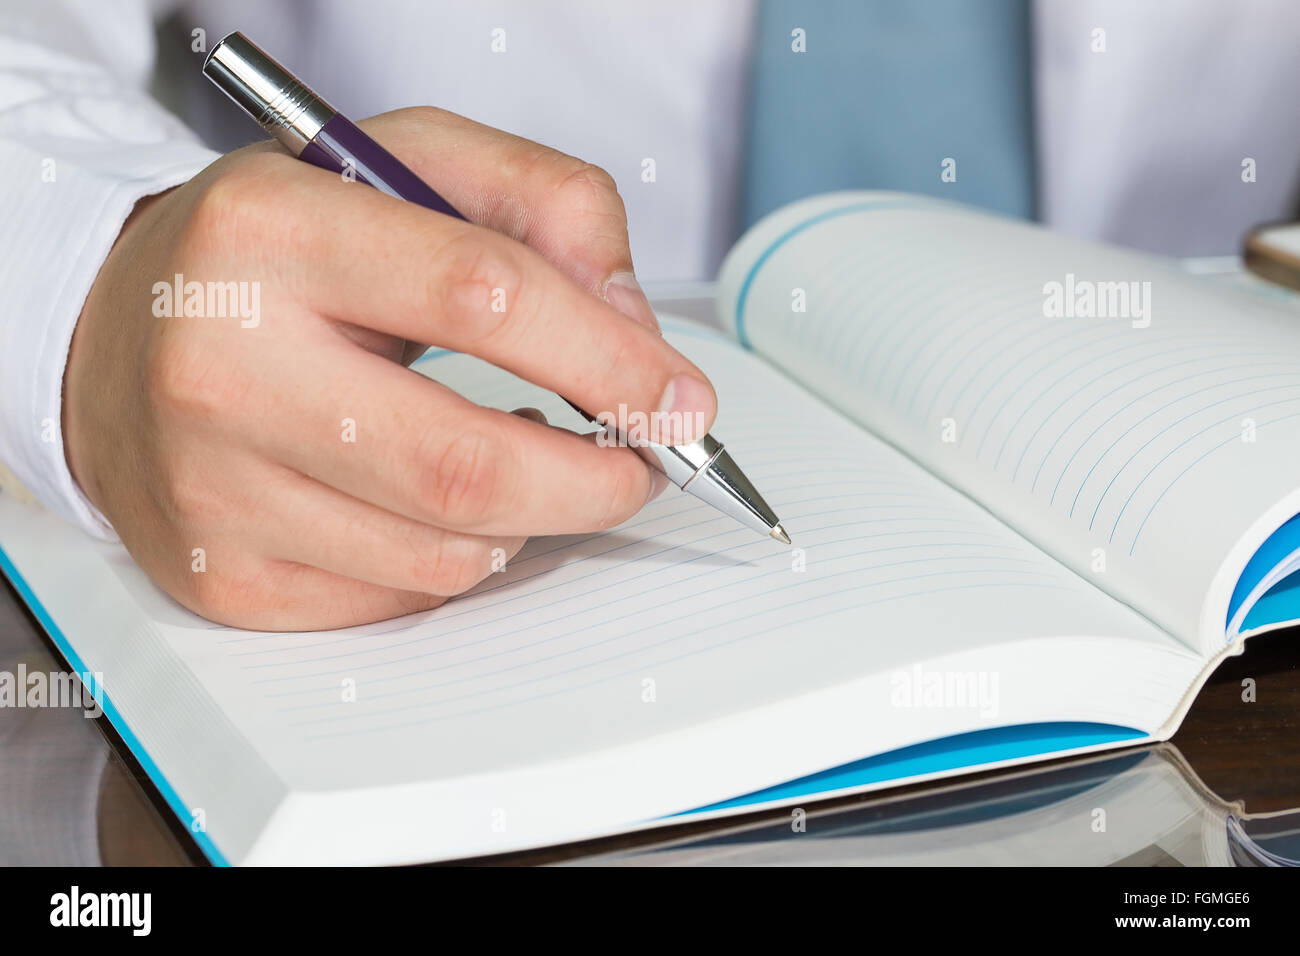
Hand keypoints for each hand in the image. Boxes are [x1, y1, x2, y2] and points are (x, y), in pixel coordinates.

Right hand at [62, 107, 716, 629]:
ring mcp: (214, 488)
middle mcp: (222, 366)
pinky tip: (437, 499)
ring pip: (447, 553)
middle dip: (597, 479)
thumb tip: (634, 330)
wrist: (118, 338)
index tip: (679, 401)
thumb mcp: (406, 165)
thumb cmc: (278, 252)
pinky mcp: (223, 575)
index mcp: (270, 234)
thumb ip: (543, 205)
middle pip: (468, 465)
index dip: (611, 359)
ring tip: (520, 454)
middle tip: (643, 463)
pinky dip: (458, 556)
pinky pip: (401, 598)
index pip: (482, 298)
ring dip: (530, 516)